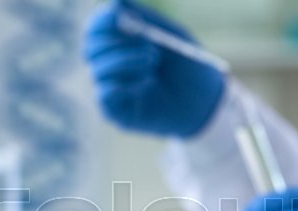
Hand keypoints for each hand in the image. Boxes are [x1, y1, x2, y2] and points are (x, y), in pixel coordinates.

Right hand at [83, 2, 225, 137]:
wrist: (206, 103)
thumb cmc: (189, 68)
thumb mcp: (169, 34)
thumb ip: (144, 17)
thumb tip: (116, 1)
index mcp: (120, 45)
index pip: (95, 30)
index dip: (101, 21)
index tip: (116, 15)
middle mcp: (111, 67)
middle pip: (90, 48)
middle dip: (115, 41)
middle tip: (146, 42)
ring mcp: (112, 90)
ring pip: (97, 69)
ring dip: (125, 61)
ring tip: (154, 61)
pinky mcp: (116, 112)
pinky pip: (104, 93)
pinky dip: (123, 84)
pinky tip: (146, 83)